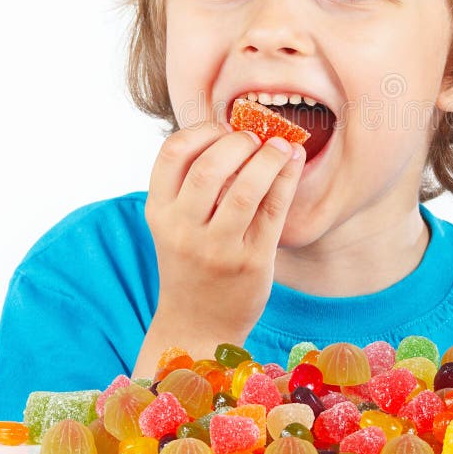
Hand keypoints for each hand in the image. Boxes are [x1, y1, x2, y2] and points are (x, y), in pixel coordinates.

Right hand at [144, 120, 305, 352]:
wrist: (197, 327)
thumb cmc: (191, 263)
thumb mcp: (175, 224)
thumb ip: (194, 184)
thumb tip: (242, 132)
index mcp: (159, 212)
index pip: (172, 154)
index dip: (202, 130)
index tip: (223, 126)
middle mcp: (182, 230)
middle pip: (208, 168)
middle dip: (238, 142)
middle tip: (255, 137)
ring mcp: (217, 249)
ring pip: (245, 189)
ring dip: (268, 158)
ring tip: (281, 146)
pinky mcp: (250, 262)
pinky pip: (273, 210)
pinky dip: (286, 179)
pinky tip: (293, 162)